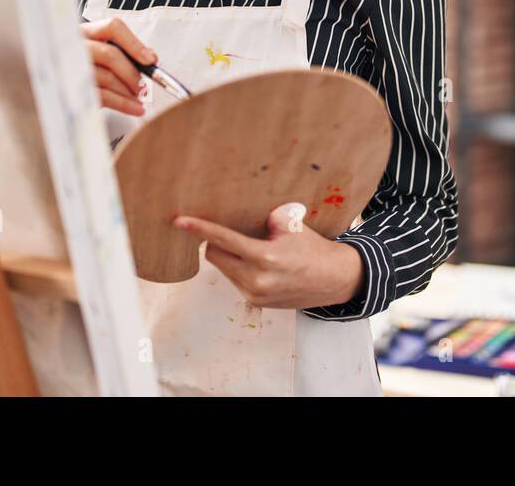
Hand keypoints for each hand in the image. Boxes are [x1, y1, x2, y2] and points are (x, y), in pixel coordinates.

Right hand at [81, 16, 154, 116]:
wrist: (49, 87)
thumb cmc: (82, 66)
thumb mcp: (99, 52)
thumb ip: (123, 50)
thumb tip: (150, 58)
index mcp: (85, 32)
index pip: (113, 28)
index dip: (135, 44)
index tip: (151, 60)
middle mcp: (76, 46)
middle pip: (111, 54)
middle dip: (133, 73)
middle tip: (144, 86)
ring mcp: (71, 68)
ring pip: (108, 77)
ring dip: (130, 91)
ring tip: (140, 99)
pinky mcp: (71, 91)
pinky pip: (102, 96)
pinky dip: (124, 104)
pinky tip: (135, 108)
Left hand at [174, 203, 365, 309]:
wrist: (334, 280)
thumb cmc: (313, 249)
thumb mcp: (294, 227)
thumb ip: (269, 218)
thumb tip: (246, 211)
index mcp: (265, 258)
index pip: (223, 240)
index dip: (199, 229)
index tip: (179, 221)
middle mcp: (256, 280)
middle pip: (214, 256)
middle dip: (215, 242)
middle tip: (227, 230)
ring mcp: (255, 294)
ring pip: (224, 269)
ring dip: (228, 256)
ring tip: (252, 248)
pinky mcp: (256, 302)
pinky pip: (235, 280)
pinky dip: (238, 269)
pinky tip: (257, 263)